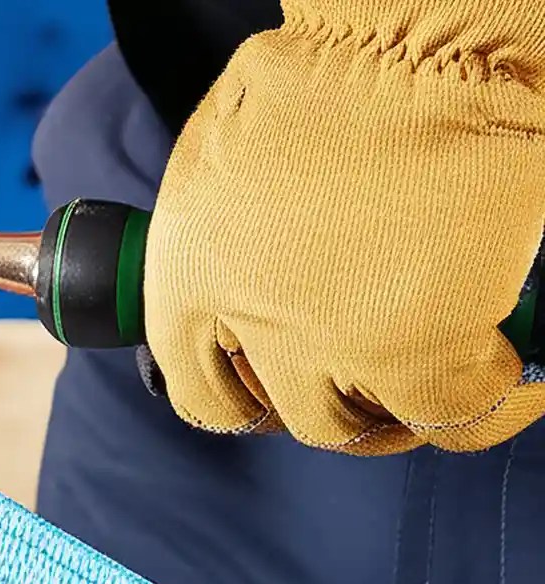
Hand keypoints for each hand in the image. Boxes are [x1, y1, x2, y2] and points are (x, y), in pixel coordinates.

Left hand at [144, 0, 544, 453]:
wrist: (412, 42)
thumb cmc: (327, 72)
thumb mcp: (228, 155)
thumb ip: (226, 234)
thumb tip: (254, 270)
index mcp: (185, 274)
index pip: (200, 391)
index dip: (250, 400)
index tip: (285, 390)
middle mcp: (247, 323)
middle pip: (295, 415)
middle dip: (343, 404)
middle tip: (381, 375)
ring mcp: (331, 345)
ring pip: (370, 427)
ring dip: (408, 411)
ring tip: (448, 371)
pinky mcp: (420, 350)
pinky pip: (459, 415)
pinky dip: (495, 404)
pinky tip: (516, 374)